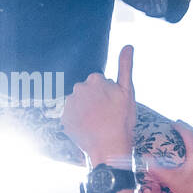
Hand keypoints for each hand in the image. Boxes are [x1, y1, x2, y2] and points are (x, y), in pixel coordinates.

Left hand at [61, 44, 136, 163]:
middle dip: (95, 100)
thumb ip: (125, 66)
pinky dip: (77, 121)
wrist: (109, 147)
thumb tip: (128, 45)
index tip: (112, 105)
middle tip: (105, 115)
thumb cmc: (122, 119)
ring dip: (85, 110)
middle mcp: (78, 88)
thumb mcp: (127, 91)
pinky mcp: (64, 118)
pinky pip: (71, 117)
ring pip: (79, 104)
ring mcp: (70, 104)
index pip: (99, 83)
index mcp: (94, 79)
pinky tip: (87, 128)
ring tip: (96, 123)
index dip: (108, 94)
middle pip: (87, 92)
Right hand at [144, 119, 192, 192]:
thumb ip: (155, 168)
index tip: (173, 123)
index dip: (180, 127)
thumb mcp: (169, 178)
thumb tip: (143, 158)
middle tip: (178, 124)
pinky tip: (192, 147)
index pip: (189, 135)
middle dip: (187, 128)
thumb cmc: (186, 191)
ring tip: (184, 134)